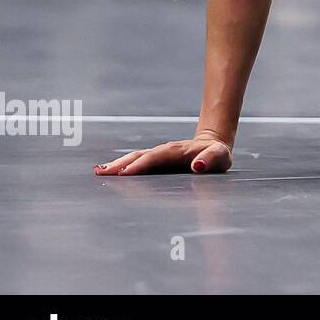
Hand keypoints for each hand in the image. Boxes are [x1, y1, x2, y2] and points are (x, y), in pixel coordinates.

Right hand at [95, 131, 232, 175]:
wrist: (214, 145)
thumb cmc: (217, 155)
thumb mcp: (220, 157)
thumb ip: (211, 159)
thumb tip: (197, 166)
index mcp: (178, 151)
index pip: (157, 157)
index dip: (142, 164)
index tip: (125, 173)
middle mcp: (164, 151)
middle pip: (140, 156)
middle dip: (122, 164)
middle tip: (103, 173)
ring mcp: (158, 155)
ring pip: (135, 158)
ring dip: (117, 165)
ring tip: (99, 172)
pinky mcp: (154, 160)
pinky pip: (136, 162)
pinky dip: (121, 166)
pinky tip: (105, 172)